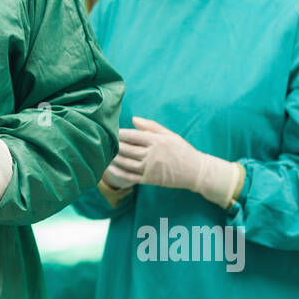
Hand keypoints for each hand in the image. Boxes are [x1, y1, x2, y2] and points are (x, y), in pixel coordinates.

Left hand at [109, 116, 240, 207]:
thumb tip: (133, 119)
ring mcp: (151, 167)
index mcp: (156, 140)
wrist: (196, 171)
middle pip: (127, 149)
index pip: (133, 136)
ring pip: (127, 163)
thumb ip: (151, 126)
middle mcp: (152, 153)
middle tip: (102, 143)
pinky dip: (119, 173)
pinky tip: (111, 170)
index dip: (120, 134)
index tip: (110, 132)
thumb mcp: (170, 134)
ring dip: (114, 159)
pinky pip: (131, 177)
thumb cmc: (183, 150)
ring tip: (104, 155)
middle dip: (114, 146)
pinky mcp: (150, 179)